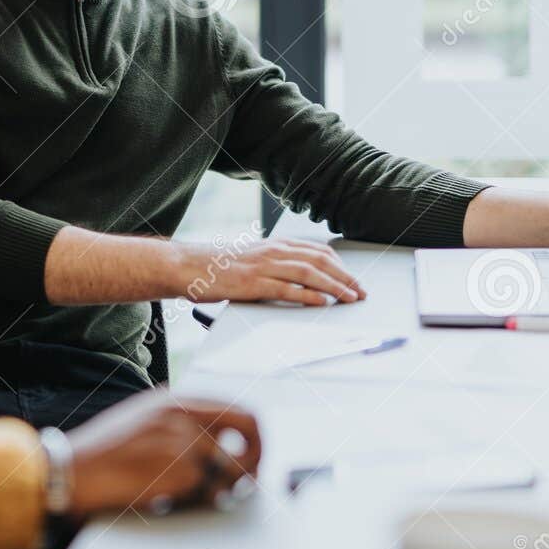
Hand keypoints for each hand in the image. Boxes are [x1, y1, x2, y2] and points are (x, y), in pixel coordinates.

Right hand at [64, 390, 261, 515]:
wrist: (73, 470)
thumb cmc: (102, 452)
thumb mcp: (142, 420)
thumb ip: (179, 422)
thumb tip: (219, 444)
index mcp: (175, 399)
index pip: (237, 409)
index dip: (252, 437)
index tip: (250, 457)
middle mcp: (185, 414)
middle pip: (250, 426)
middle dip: (256, 456)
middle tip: (250, 480)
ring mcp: (185, 440)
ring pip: (229, 470)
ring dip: (217, 489)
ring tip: (188, 495)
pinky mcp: (182, 469)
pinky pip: (207, 493)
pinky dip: (194, 502)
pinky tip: (165, 499)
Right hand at [175, 237, 363, 304]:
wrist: (187, 265)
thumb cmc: (218, 267)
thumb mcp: (252, 260)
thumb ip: (275, 266)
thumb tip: (300, 281)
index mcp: (275, 244)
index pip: (318, 250)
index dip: (340, 265)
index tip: (354, 278)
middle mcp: (273, 251)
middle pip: (319, 260)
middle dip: (345, 276)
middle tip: (361, 291)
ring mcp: (263, 266)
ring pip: (309, 273)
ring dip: (334, 286)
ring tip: (350, 298)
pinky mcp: (253, 283)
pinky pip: (287, 289)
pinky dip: (309, 295)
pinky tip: (322, 303)